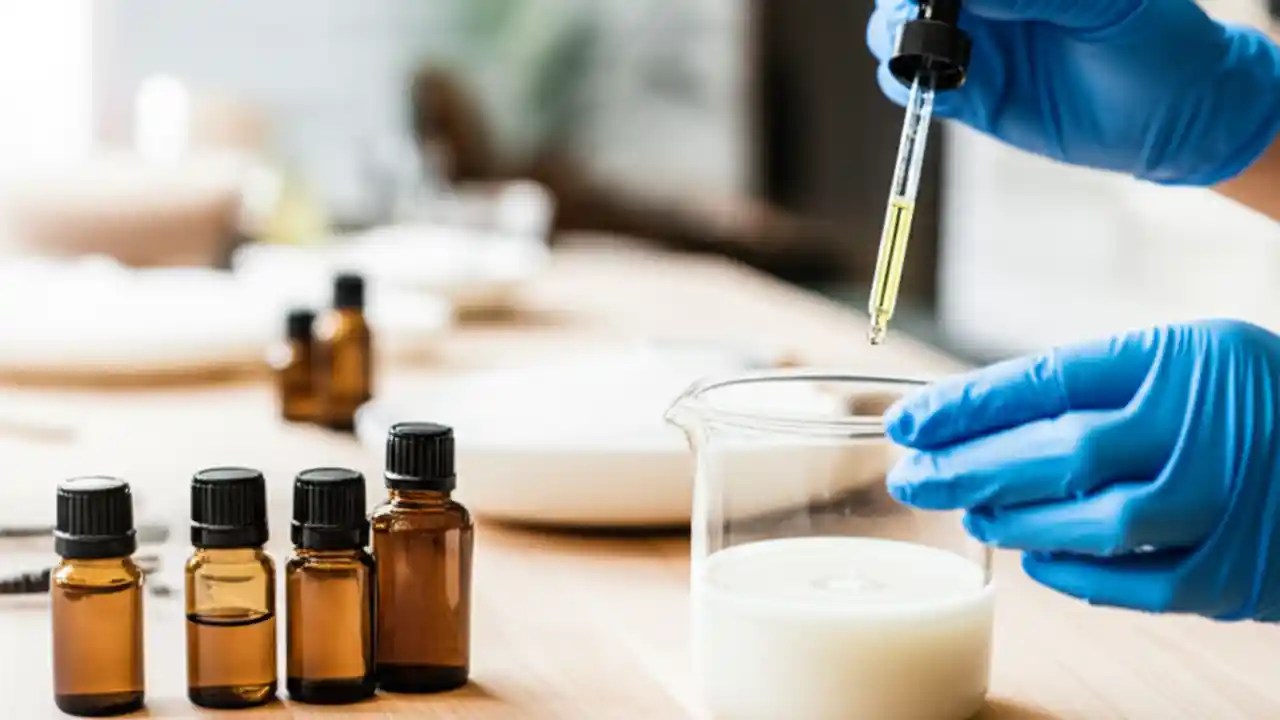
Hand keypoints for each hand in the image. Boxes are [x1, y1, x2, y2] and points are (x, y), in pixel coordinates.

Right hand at [866, 0, 1279, 184]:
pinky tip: (921, 83)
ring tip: (912, 43)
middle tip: (906, 10)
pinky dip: (905, 84)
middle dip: (900, 2)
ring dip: (892, 35)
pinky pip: (917, 89)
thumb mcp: (1103, 5)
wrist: (1175, 115)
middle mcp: (986, 6)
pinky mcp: (970, 98)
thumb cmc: (1155, 39)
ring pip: (899, 35)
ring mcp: (973, 48)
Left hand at [884, 320, 1279, 619]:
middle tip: (911, 476)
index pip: (1048, 380)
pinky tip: (1033, 555)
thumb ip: (1096, 386)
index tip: (909, 421)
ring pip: (1088, 520)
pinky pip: (1132, 581)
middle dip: (968, 467)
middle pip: (1058, 451)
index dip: (967, 406)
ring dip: (1013, 519)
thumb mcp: (1184, 360)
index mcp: (1180, 362)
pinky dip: (1072, 571)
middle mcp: (1199, 431)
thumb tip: (977, 423)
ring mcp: (1218, 505)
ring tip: (971, 511)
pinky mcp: (1230, 571)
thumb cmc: (1250, 401)